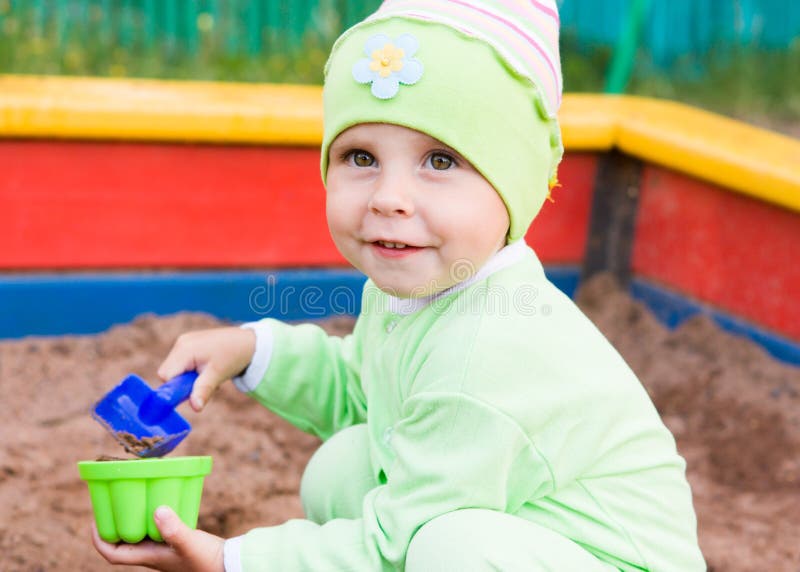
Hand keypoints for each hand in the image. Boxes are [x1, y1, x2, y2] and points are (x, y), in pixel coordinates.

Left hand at [91, 506, 224, 571]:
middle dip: (112, 525)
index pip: (113, 554)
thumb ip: (174, 529)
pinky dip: (152, 517)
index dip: (99, 539)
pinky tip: (160, 503)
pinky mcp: (175, 542)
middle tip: (110, 504)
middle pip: (122, 542)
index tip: (95, 520)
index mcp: (148, 557)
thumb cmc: (206, 560)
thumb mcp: (189, 543)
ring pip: (138, 534)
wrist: (225, 566)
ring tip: (131, 500)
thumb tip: (158, 510)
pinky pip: (155, 529)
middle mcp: (152, 553)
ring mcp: (163, 548)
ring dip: (131, 520)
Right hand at [158, 326, 255, 411]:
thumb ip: (203, 390)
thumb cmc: (233, 356)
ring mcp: (183, 343)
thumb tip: (195, 407)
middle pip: (169, 373)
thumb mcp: (218, 375)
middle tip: (203, 384)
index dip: (175, 389)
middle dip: (183, 384)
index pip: (166, 375)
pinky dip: (192, 372)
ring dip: (189, 379)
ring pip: (175, 370)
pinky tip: (207, 369)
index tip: (190, 394)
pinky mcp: (188, 345)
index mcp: (184, 349)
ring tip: (208, 375)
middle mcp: (180, 343)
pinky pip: (182, 364)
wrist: (247, 342)